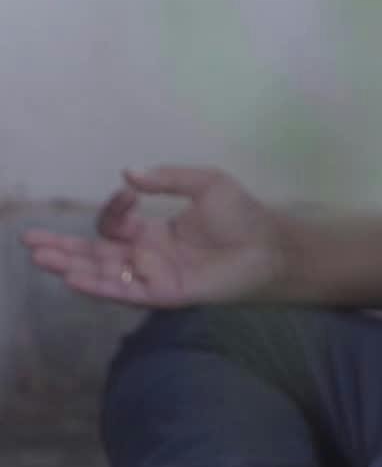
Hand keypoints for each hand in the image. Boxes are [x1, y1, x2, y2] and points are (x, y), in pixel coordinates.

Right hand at [22, 165, 293, 307]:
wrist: (269, 245)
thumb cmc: (241, 215)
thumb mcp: (205, 184)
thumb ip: (168, 178)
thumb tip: (128, 173)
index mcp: (154, 232)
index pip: (115, 224)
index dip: (114, 207)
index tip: (130, 192)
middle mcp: (146, 257)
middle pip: (95, 253)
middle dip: (62, 247)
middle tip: (28, 240)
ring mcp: (152, 277)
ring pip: (102, 273)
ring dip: (69, 265)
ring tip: (40, 257)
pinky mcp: (162, 293)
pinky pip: (123, 292)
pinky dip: (97, 284)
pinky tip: (73, 275)